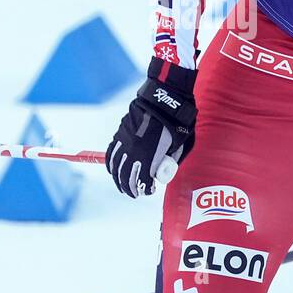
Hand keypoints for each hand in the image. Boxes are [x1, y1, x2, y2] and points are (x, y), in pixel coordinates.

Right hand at [106, 67, 196, 198]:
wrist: (164, 98)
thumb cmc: (177, 123)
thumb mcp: (180, 146)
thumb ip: (171, 161)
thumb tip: (162, 172)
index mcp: (149, 155)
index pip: (141, 181)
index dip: (145, 189)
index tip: (148, 190)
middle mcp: (133, 150)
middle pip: (126, 176)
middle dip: (130, 188)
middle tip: (135, 193)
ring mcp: (125, 141)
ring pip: (115, 166)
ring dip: (118, 178)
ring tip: (123, 185)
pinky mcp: (120, 133)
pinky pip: (111, 152)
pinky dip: (111, 163)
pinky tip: (114, 169)